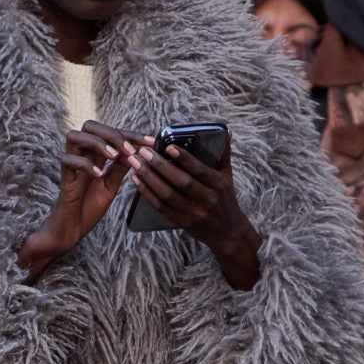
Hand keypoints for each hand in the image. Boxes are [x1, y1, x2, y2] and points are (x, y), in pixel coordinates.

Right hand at [19, 122, 138, 279]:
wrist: (72, 230)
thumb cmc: (89, 207)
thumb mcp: (111, 185)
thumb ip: (120, 168)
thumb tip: (138, 151)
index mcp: (95, 155)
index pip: (111, 134)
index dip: (132, 134)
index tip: (150, 141)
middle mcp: (82, 155)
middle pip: (90, 126)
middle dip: (112, 133)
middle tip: (129, 148)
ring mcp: (71, 166)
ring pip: (74, 136)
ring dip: (97, 143)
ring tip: (114, 156)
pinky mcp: (64, 179)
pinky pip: (68, 161)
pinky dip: (85, 164)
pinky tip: (99, 174)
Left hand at [125, 133, 261, 289]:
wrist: (228, 233)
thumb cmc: (225, 198)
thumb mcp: (228, 176)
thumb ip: (224, 153)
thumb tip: (227, 130)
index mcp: (219, 185)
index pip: (200, 170)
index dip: (185, 158)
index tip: (168, 146)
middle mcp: (207, 200)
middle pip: (181, 182)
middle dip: (160, 166)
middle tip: (143, 152)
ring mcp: (194, 213)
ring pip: (168, 195)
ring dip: (149, 178)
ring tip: (135, 163)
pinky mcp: (183, 222)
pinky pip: (161, 207)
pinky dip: (147, 194)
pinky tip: (137, 181)